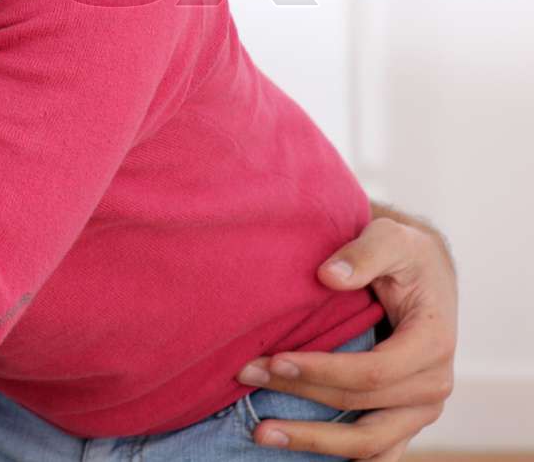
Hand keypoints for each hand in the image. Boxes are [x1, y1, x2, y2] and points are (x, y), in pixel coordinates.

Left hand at [235, 216, 456, 459]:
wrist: (423, 274)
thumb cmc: (403, 254)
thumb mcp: (390, 238)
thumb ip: (363, 253)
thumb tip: (329, 276)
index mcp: (433, 344)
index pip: (372, 372)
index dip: (320, 371)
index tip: (273, 359)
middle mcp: (433, 386)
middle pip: (358, 405)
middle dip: (299, 394)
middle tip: (246, 375)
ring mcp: (419, 410)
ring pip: (367, 444)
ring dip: (312, 441)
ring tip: (260, 433)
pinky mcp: (403, 420)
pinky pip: (375, 453)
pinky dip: (336, 455)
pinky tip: (294, 449)